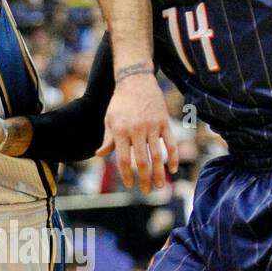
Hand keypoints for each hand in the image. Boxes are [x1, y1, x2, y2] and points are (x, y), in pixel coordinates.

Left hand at [98, 72, 176, 192]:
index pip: (123, 159)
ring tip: (160, 186)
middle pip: (141, 161)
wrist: (136, 80)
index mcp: (120, 131)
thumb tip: (99, 155)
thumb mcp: (109, 119)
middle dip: (144, 179)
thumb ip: (107, 139)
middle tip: (147, 190)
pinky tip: (172, 169)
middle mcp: (136, 130)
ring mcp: (152, 126)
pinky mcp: (163, 122)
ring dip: (159, 173)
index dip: (126, 175)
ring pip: (157, 155)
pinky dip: (172, 157)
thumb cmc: (120, 102)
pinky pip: (170, 143)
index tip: (130, 185)